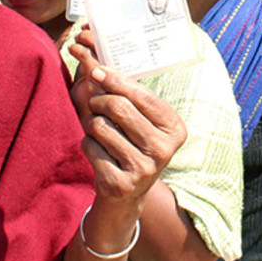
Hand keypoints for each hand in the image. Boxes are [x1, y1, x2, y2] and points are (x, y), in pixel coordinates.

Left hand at [70, 32, 186, 204]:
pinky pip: (90, 147)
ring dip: (90, 123)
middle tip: (94, 102)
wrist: (127, 193)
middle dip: (99, 100)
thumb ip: (124, 93)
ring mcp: (143, 169)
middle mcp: (164, 150)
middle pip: (119, 107)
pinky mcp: (120, 184)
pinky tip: (97, 151)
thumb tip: (95, 66)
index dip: (116, 80)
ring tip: (96, 129)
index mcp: (174, 128)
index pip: (143, 95)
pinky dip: (87, 143)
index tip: (97, 70)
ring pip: (101, 126)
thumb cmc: (132, 143)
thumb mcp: (139, 119)